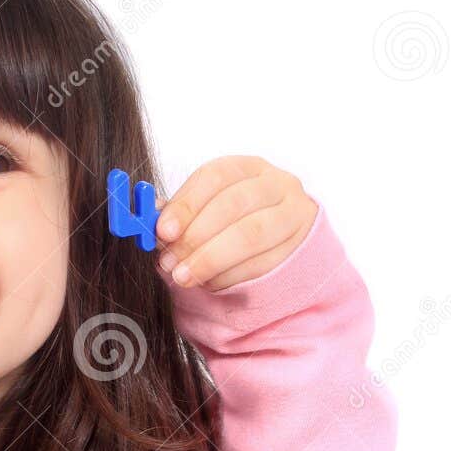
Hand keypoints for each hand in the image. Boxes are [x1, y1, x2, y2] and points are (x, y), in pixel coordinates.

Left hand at [155, 156, 318, 290]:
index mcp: (247, 167)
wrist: (281, 247)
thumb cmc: (234, 225)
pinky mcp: (300, 246)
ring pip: (250, 235)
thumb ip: (182, 213)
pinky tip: (210, 283)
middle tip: (169, 261)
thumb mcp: (209, 211)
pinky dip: (230, 276)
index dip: (186, 204)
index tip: (163, 231)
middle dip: (196, 236)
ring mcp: (293, 213)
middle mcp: (276, 183)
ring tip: (183, 276)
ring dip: (210, 260)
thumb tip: (150, 218)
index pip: (216, 176)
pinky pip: (262, 264)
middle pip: (234, 204)